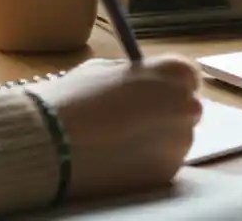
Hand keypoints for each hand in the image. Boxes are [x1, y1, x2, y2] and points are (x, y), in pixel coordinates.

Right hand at [35, 55, 202, 199]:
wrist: (54, 142)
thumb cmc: (76, 97)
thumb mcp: (105, 69)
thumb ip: (133, 75)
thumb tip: (138, 82)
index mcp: (174, 72)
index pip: (188, 76)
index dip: (168, 85)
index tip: (152, 93)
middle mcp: (187, 105)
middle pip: (185, 109)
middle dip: (165, 113)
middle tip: (133, 120)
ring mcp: (181, 141)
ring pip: (175, 139)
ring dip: (156, 139)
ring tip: (118, 141)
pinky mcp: (168, 172)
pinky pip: (162, 163)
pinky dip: (146, 162)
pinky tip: (118, 158)